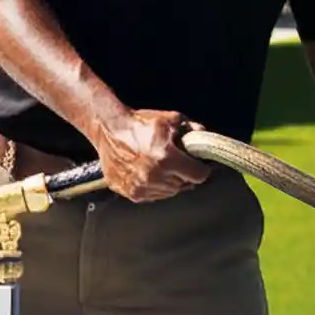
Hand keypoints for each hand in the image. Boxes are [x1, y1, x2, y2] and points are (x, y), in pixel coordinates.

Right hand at [88, 108, 211, 202]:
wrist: (109, 130)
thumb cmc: (139, 123)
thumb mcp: (170, 119)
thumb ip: (191, 128)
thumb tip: (204, 136)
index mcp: (168, 158)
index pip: (198, 175)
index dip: (201, 169)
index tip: (199, 165)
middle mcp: (155, 176)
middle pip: (184, 184)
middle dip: (185, 174)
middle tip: (178, 162)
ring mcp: (142, 187)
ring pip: (169, 192)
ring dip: (170, 181)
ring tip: (162, 166)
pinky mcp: (132, 193)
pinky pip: (153, 196)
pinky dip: (155, 187)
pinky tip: (150, 172)